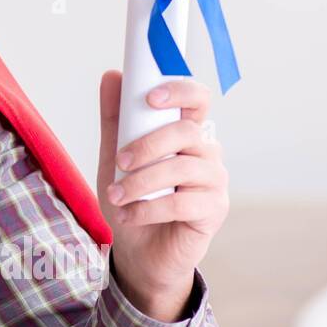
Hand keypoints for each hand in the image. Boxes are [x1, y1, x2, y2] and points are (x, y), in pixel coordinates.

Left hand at [95, 70, 228, 309]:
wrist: (139, 250)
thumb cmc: (133, 197)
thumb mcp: (114, 157)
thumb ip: (115, 119)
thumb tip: (112, 76)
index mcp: (184, 132)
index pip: (197, 99)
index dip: (180, 91)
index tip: (150, 97)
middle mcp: (205, 152)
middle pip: (187, 132)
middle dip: (148, 145)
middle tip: (120, 161)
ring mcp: (213, 181)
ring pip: (184, 168)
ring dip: (142, 181)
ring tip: (116, 195)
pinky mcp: (215, 210)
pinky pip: (184, 202)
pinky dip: (149, 209)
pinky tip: (129, 215)